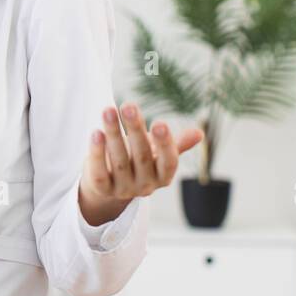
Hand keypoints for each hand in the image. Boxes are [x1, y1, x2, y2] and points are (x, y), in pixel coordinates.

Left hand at [78, 102, 203, 225]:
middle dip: (135, 129)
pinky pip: (100, 172)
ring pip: (119, 161)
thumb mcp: (156, 153)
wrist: (108, 185)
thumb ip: (175, 144)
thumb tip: (199, 133)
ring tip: (108, 110)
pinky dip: (97, 153)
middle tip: (129, 106)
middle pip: (142, 156)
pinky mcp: (102, 189)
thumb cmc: (137, 161)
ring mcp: (123, 189)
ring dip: (113, 134)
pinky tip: (96, 133)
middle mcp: (145, 185)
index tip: (160, 122)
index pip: (169, 162)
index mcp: (163, 176)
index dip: (165, 144)